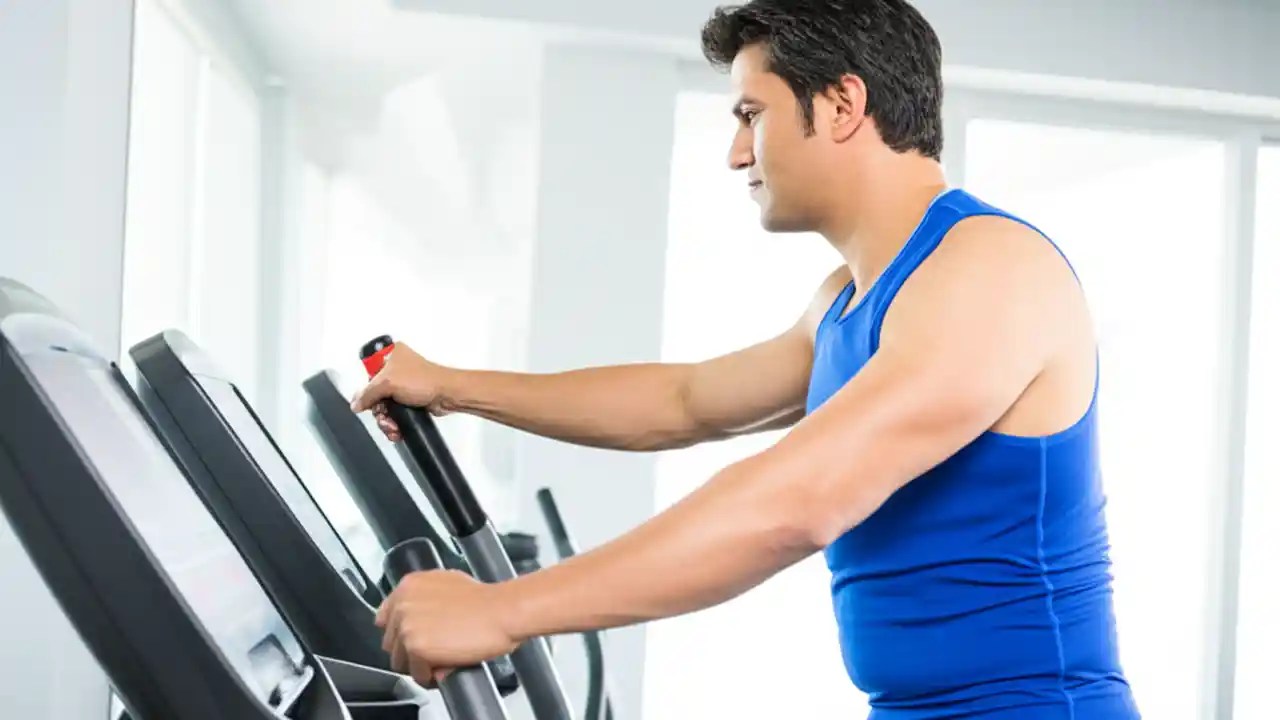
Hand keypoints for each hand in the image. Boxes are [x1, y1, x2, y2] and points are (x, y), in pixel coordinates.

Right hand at [350, 342, 458, 441]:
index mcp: (391, 355)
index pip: (368, 371)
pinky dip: (394, 423)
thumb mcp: (388, 383)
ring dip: (386, 419)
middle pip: (374, 393)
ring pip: (384, 406)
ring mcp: (403, 385)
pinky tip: (396, 429)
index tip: (370, 399)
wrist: (447, 395)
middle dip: (378, 409)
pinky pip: (394, 413)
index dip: (367, 388)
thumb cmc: (425, 380)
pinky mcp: (409, 400)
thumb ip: (367, 394)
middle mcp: (396, 368)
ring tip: (392, 425)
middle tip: (383, 414)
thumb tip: (356, 403)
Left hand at [376, 570, 522, 686]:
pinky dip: (431, 676)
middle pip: (391, 643)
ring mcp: (407, 626)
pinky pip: (417, 674)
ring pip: (400, 661)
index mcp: (408, 586)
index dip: (402, 633)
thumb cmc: (485, 600)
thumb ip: (426, 596)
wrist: (502, 611)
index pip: (386, 618)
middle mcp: (402, 604)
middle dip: (410, 651)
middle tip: (434, 653)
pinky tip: (446, 667)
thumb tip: (421, 617)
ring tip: (442, 661)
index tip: (414, 639)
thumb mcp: (448, 583)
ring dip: (419, 665)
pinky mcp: (416, 647)